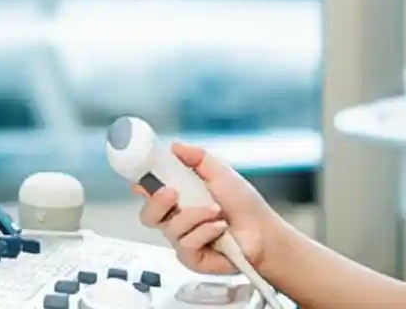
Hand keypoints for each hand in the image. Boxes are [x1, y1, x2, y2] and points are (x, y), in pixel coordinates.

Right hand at [134, 142, 281, 275]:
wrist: (264, 232)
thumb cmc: (245, 205)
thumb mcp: (220, 173)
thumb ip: (197, 158)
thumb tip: (174, 146)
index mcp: (180, 197)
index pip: (150, 192)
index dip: (142, 185)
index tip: (143, 179)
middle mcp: (178, 219)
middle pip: (148, 216)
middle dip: (156, 202)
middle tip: (172, 192)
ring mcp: (183, 240)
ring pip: (170, 228)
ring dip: (195, 215)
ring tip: (216, 211)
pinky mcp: (191, 258)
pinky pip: (186, 244)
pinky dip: (205, 231)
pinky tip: (220, 228)